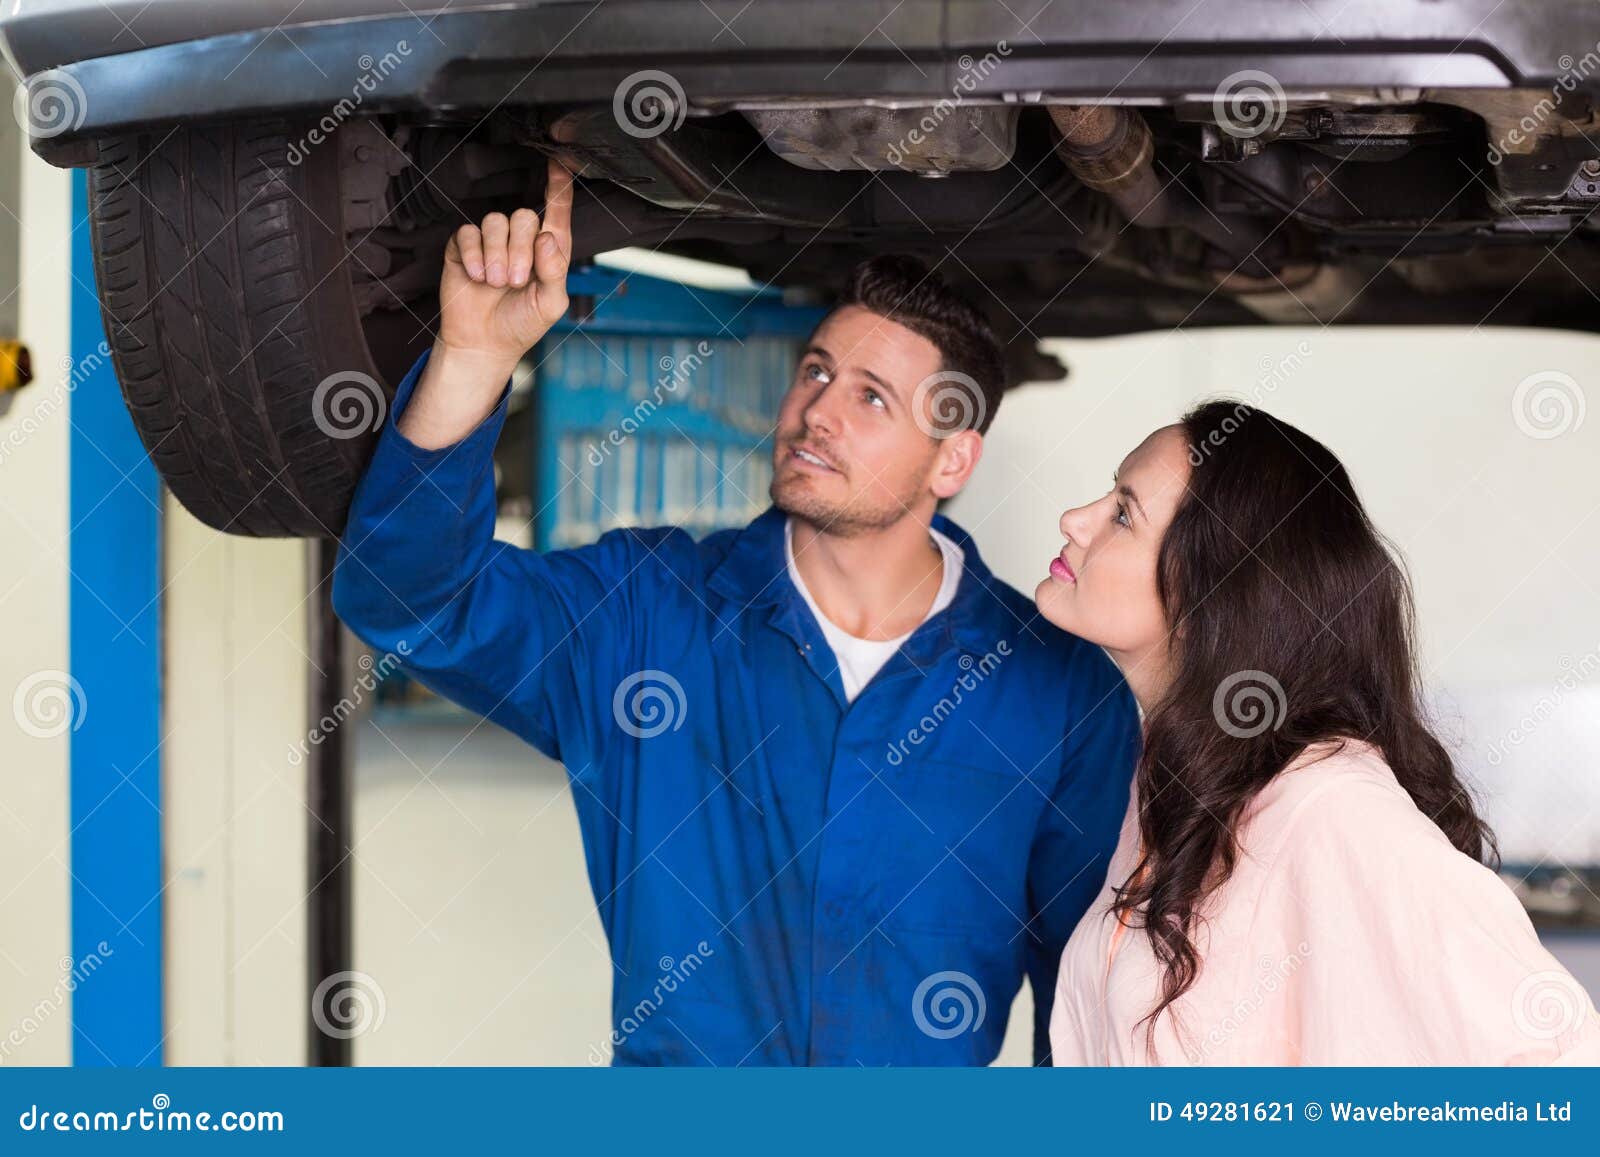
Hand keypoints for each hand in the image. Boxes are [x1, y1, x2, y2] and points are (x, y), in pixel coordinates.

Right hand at [436, 155, 574, 367]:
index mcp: (548, 251)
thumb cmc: (521, 323)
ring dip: (496, 255)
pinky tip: (476, 277)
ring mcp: (492, 242)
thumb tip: (547, 237)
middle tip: (515, 280)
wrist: (483, 344)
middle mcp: (521, 241)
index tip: (560, 164)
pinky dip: (474, 256)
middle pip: (523, 216)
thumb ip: (555, 271)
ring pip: (495, 221)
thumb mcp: (550, 304)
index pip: (557, 212)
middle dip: (519, 250)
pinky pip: (469, 233)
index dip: (559, 187)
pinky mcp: (464, 247)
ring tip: (495, 283)